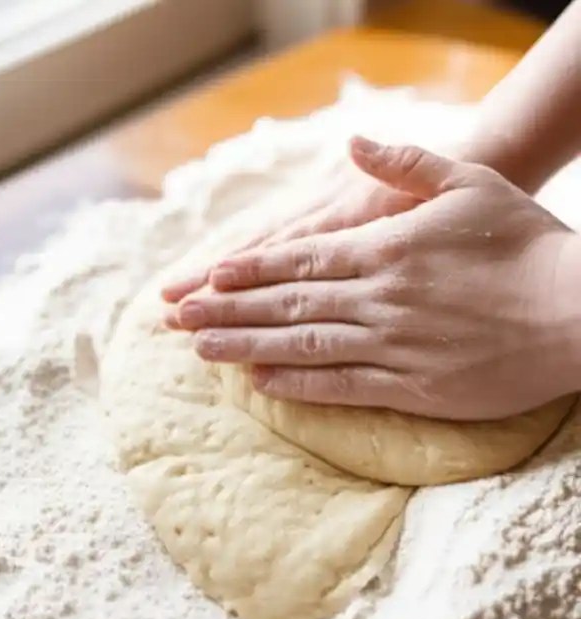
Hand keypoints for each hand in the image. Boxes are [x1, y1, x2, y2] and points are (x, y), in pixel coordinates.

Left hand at [167, 137, 580, 420]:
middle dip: (226, 311)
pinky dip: (298, 385)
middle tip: (177, 318)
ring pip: (302, 346)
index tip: (206, 278)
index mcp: (386, 249)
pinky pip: (342, 386)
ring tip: (202, 350)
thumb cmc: (530, 243)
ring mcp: (393, 344)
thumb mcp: (471, 183)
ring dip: (246, 348)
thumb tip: (352, 142)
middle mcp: (379, 298)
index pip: (298, 259)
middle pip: (286, 304)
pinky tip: (262, 382)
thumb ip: (406, 163)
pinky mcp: (413, 386)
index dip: (248, 270)